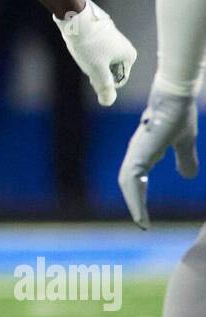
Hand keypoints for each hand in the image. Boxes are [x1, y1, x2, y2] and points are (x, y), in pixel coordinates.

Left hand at [53, 0, 136, 105]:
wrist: (76, 18)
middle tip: (87, 58)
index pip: (116, 82)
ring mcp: (114, 39)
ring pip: (100, 61)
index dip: (102, 80)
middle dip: (96, 70)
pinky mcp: (102, 34)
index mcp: (130, 56)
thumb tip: (107, 102)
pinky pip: (95, 51)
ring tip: (84, 50)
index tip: (94, 66)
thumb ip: (104, 87)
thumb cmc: (89, 46)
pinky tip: (81, 44)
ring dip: (90, 61)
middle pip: (108, 71)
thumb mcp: (97, 71)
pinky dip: (87, 51)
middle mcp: (125, 47)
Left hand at [118, 84, 199, 228]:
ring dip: (134, 203)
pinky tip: (141, 206)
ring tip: (141, 222)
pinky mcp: (140, 150)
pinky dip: (136, 196)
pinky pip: (133, 178)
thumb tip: (187, 176)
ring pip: (128, 183)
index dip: (139, 195)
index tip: (144, 214)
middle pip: (129, 183)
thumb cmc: (179, 113)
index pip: (136, 178)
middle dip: (135, 203)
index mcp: (145, 151)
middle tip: (142, 223)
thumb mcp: (184, 142)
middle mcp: (137, 152)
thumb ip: (184, 158)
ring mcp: (137, 150)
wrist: (176, 93)